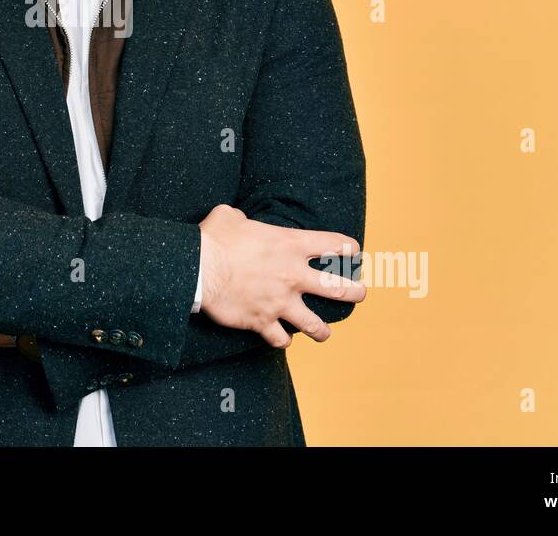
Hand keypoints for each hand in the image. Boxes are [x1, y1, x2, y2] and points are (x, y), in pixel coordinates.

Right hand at [198, 204, 365, 346]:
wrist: (198, 269)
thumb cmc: (214, 240)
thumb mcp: (230, 217)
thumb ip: (241, 219)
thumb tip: (236, 220)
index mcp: (290, 244)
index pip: (335, 244)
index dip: (349, 248)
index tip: (353, 252)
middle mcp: (293, 275)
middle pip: (340, 289)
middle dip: (355, 292)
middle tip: (359, 293)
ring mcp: (280, 302)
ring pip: (315, 325)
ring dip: (322, 330)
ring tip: (324, 332)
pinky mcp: (263, 322)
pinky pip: (280, 339)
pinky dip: (282, 340)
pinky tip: (282, 339)